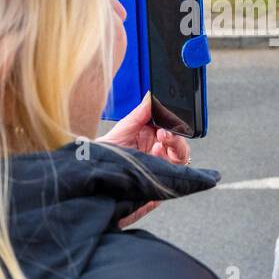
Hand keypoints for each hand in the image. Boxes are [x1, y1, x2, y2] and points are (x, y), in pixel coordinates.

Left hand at [98, 94, 189, 226]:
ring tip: (162, 141)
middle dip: (175, 134)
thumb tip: (152, 95)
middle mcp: (157, 151)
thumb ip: (140, 113)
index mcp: (150, 136)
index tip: (167, 115)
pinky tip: (157, 154)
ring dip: (176, 145)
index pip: (169, 125)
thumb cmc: (106, 157)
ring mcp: (160, 166)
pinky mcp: (161, 183)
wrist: (96, 180)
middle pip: (179, 140)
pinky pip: (176, 173)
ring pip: (181, 155)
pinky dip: (170, 162)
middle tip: (163, 132)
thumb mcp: (122, 130)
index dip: (172, 119)